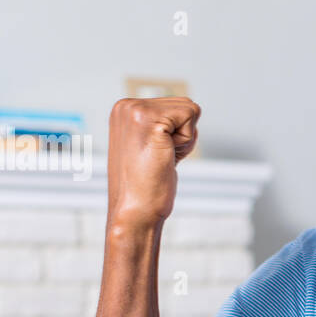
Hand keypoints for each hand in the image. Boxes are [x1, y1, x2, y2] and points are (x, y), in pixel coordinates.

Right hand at [106, 97, 200, 227]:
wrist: (134, 212)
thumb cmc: (146, 186)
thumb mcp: (152, 145)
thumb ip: (165, 125)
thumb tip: (191, 109)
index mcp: (124, 109)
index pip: (176, 105)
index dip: (177, 134)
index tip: (156, 153)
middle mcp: (126, 105)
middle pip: (186, 104)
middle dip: (183, 134)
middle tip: (160, 157)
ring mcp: (134, 110)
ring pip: (190, 109)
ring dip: (185, 139)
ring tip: (161, 157)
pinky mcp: (149, 121)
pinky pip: (191, 117)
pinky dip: (186, 142)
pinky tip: (165, 157)